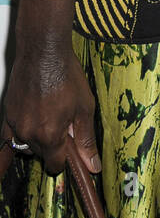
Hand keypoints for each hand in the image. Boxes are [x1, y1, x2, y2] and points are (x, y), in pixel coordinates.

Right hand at [2, 39, 99, 175]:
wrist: (43, 52)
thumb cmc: (66, 75)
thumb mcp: (84, 108)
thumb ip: (86, 139)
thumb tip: (93, 165)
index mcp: (49, 135)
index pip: (55, 164)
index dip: (65, 160)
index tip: (71, 151)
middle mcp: (29, 133)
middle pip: (41, 153)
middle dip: (53, 144)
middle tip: (64, 123)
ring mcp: (15, 123)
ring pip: (26, 145)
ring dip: (37, 139)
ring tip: (49, 116)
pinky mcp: (7, 113)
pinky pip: (8, 135)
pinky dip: (19, 134)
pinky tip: (30, 123)